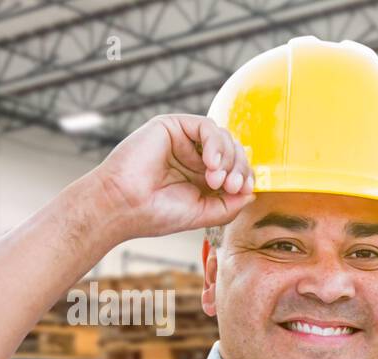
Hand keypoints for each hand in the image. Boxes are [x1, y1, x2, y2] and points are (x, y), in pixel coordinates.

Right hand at [90, 114, 255, 240]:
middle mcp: (195, 157)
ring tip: (216, 179)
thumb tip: (252, 191)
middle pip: (234, 152)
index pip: (236, 169)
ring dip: (228, 158)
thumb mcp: (204, 213)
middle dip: (239, 168)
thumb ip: (230, 204)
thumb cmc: (158, 213)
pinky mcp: (172, 126)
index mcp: (203, 177)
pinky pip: (206, 126)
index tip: (242, 191)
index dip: (245, 177)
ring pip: (224, 138)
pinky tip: (211, 163)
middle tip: (230, 186)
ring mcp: (184, 141)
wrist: (124, 206)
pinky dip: (216, 143)